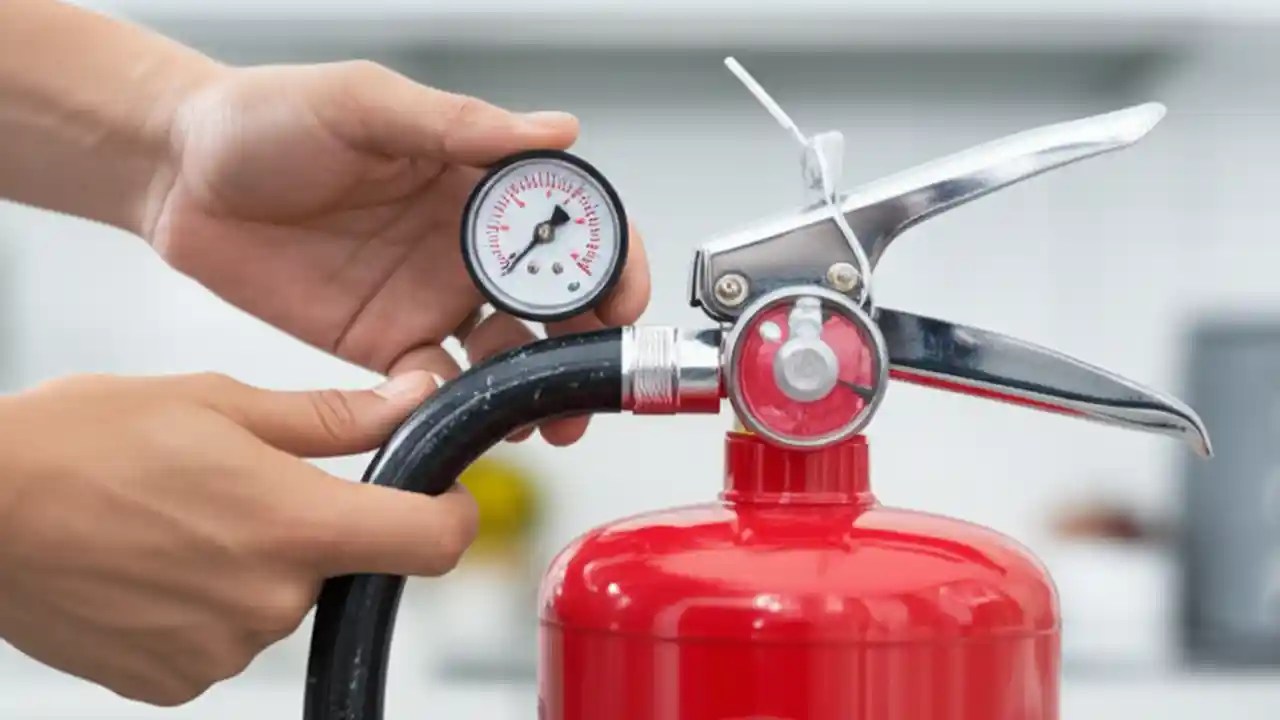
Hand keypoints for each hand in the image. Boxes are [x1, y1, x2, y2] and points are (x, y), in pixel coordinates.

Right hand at [0, 370, 476, 705]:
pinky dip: (208, 604)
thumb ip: (332, 417)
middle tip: (239, 488)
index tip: (438, 497)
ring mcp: (222, 651)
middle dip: (314, 528)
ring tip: (178, 522)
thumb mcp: (219, 403)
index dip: (450, 515)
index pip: (434, 542)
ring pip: (281, 599)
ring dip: (253, 565)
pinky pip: (226, 637)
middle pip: (347, 566)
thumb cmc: (83, 443)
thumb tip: (413, 398)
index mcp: (295, 524)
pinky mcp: (175, 683)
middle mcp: (271, 600)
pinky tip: (155, 565)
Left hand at [144, 61, 650, 444]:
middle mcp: (465, 245)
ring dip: (534, 389)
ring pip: (509, 355)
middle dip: (587, 347)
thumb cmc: (265, 119)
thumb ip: (457, 125)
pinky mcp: (384, 345)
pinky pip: (436, 387)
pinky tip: (457, 417)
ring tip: (539, 419)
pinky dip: (456, 407)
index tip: (623, 301)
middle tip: (589, 384)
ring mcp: (429, 299)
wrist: (177, 176)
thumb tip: (558, 130)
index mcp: (476, 181)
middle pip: (555, 303)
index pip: (571, 223)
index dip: (610, 262)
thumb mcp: (362, 105)